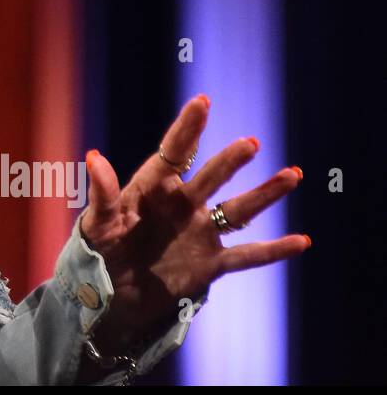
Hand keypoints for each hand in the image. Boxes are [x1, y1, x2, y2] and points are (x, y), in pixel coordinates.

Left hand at [78, 95, 308, 350]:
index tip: (202, 101)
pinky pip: (247, 256)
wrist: (110, 293)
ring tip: (292, 174)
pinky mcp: (210, 264)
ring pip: (238, 210)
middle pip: (211, 177)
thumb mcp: (97, 222)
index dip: (187, 128)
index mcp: (152, 189)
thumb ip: (102, 193)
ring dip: (265, 194)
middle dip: (230, 161)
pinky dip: (274, 250)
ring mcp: (199, 233)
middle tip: (250, 143)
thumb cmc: (99, 250)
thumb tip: (94, 156)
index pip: (174, 153)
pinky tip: (301, 241)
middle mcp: (182, 205)